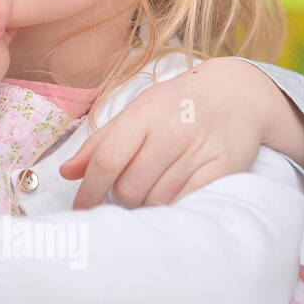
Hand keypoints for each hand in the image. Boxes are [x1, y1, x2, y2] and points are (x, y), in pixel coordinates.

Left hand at [64, 58, 270, 208]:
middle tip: (122, 196)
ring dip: (145, 205)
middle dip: (118, 200)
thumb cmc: (176, 105)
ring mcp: (199, 150)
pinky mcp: (224, 167)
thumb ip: (100, 143)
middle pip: (129, 187)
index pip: (107, 161)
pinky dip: (172, 208)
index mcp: (143, 115)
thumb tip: (66, 173)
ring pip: (156, 200)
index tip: (81, 209)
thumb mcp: (135, 113)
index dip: (88, 191)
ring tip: (148, 193)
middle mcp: (171, 132)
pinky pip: (187, 202)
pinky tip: (169, 201)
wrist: (237, 94)